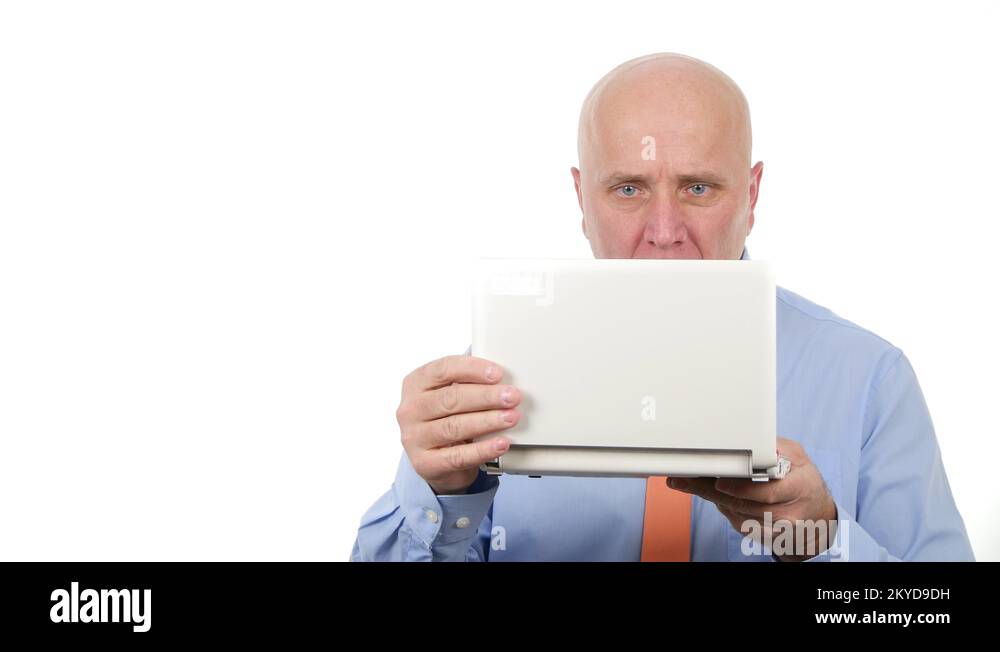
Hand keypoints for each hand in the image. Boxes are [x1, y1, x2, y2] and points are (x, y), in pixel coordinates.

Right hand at [397, 354, 521, 494]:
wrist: (435, 460)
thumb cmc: (446, 418)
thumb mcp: (449, 395)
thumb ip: (468, 382)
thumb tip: (501, 379)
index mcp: (415, 384)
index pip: (443, 369)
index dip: (472, 370)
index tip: (498, 374)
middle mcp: (410, 410)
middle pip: (451, 398)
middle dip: (486, 396)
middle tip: (511, 397)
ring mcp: (414, 438)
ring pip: (455, 427)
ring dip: (488, 421)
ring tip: (511, 417)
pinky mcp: (425, 463)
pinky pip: (458, 456)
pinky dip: (483, 449)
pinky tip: (501, 443)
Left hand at [667, 438, 837, 560]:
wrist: (815, 515)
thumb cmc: (803, 480)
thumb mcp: (797, 457)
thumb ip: (775, 447)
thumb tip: (750, 437)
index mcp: (797, 488)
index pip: (766, 492)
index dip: (741, 488)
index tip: (719, 482)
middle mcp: (786, 513)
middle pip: (741, 504)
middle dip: (709, 489)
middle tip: (682, 478)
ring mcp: (772, 528)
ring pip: (732, 511)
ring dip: (708, 495)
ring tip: (685, 480)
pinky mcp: (760, 534)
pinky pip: (733, 518)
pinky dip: (719, 503)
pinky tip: (706, 491)